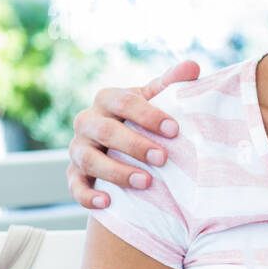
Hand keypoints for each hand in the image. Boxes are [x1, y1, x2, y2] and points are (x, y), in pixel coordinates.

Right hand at [66, 61, 199, 208]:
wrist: (119, 147)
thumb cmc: (142, 120)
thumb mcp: (155, 100)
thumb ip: (171, 84)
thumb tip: (193, 66)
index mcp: (107, 100)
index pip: (124, 101)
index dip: (148, 115)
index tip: (175, 130)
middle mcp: (87, 122)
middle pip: (105, 130)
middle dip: (135, 144)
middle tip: (163, 158)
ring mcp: (78, 149)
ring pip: (89, 159)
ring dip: (116, 171)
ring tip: (146, 182)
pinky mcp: (74, 175)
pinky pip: (74, 186)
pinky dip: (88, 195)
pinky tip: (108, 202)